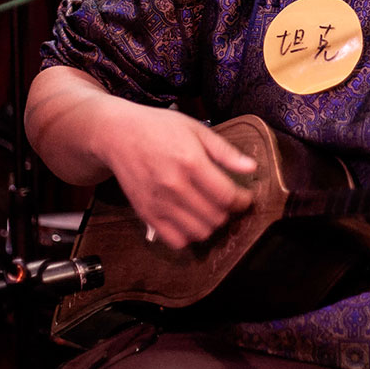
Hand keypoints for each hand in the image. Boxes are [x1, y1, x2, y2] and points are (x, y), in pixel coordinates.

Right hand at [96, 104, 256, 249]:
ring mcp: (159, 203)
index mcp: (191, 162)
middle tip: (227, 202)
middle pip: (216, 217)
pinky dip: (188, 235)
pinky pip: (175, 240)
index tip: (244, 196)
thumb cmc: (158, 128)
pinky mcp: (146, 214)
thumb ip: (225, 151)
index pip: (227, 196)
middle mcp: (175, 186)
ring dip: (210, 225)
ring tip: (210, 210)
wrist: (117, 135)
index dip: (242, 200)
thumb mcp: (196, 129)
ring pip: (199, 232)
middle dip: (228, 212)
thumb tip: (251, 167)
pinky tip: (191, 220)